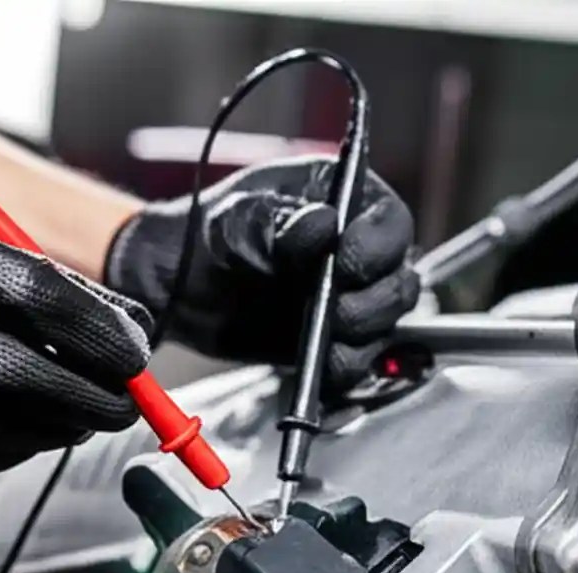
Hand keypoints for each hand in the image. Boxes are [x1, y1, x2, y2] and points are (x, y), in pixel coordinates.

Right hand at [0, 206, 151, 495]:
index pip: (33, 295)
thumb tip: (128, 329)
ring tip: (66, 416)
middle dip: (88, 398)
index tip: (137, 355)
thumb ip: (31, 279)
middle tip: (121, 405)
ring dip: (46, 431)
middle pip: (16, 376)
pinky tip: (2, 430)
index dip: (100, 331)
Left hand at [106, 156, 418, 390]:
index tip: (344, 265)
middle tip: (335, 313)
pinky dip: (346, 368)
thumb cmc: (206, 234)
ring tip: (323, 342)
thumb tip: (322, 226)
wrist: (178, 286)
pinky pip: (360, 359)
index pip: (390, 221)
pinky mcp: (334, 338)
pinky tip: (321, 367)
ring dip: (362, 339)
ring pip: (386, 323)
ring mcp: (348, 296)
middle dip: (373, 303)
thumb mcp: (232, 219)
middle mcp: (356, 248)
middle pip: (399, 279)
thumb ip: (274, 221)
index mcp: (342, 200)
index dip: (378, 246)